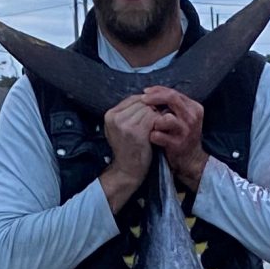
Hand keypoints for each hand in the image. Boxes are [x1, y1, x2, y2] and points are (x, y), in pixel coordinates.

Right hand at [100, 95, 157, 212]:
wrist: (127, 172)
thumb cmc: (128, 150)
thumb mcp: (120, 129)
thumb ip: (128, 113)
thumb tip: (146, 96)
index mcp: (110, 115)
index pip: (132, 99)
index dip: (145, 105)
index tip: (151, 115)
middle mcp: (116, 118)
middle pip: (141, 102)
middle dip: (151, 110)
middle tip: (156, 122)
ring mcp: (125, 125)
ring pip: (148, 109)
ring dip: (156, 117)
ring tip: (157, 127)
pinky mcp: (137, 132)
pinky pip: (154, 118)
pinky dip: (159, 123)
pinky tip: (159, 130)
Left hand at [142, 85, 206, 194]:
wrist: (191, 159)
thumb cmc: (181, 134)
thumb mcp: (182, 117)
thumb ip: (171, 105)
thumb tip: (150, 93)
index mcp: (194, 107)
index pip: (174, 92)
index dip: (158, 90)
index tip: (145, 92)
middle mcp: (192, 117)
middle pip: (172, 99)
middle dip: (154, 98)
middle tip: (142, 100)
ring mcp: (186, 131)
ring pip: (166, 118)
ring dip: (154, 120)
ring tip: (151, 125)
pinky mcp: (178, 144)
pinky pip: (159, 136)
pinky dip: (152, 135)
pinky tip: (151, 138)